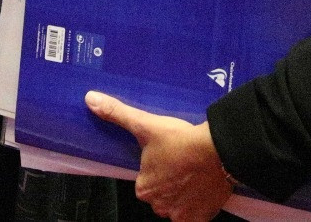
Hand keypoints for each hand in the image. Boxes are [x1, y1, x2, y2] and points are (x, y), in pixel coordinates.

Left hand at [85, 93, 232, 221]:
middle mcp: (159, 206)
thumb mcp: (145, 124)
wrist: (219, 151)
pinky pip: (195, 215)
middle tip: (181, 163)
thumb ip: (117, 114)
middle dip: (169, 183)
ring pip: (177, 205)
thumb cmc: (182, 141)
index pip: (145, 181)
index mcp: (144, 188)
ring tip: (193, 173)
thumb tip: (91, 99)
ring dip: (183, 194)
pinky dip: (198, 205)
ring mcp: (181, 214)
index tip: (167, 157)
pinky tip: (202, 187)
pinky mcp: (200, 218)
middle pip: (161, 195)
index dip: (156, 169)